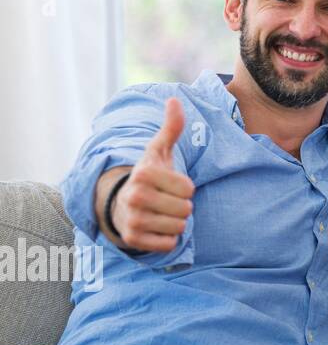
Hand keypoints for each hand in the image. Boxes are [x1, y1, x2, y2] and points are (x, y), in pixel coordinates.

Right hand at [110, 97, 194, 251]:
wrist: (123, 202)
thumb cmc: (150, 175)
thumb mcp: (160, 150)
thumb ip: (172, 127)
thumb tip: (175, 100)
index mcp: (143, 173)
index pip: (188, 188)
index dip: (185, 188)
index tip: (171, 184)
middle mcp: (134, 196)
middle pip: (186, 209)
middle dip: (182, 206)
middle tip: (167, 201)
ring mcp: (131, 219)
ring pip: (179, 227)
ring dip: (176, 222)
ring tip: (162, 213)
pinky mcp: (132, 240)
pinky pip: (168, 244)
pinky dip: (168, 238)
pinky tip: (156, 227)